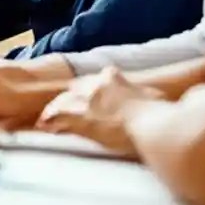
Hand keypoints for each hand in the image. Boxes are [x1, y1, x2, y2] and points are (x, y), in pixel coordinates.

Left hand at [37, 67, 165, 156]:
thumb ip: (143, 94)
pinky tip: (44, 127)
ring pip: (62, 102)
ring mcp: (86, 100)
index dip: (87, 92)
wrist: (153, 126)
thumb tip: (150, 97)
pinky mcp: (80, 117)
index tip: (86, 99)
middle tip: (63, 110)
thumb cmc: (160, 115)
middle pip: (74, 89)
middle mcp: (95, 84)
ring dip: (55, 111)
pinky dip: (49, 122)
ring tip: (46, 121)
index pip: (93, 81)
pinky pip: (57, 117)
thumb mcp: (153, 97)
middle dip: (68, 100)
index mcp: (113, 76)